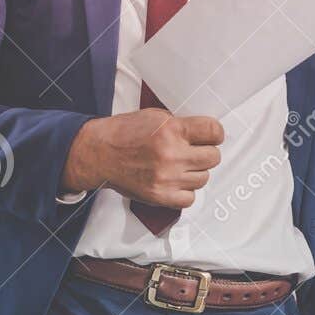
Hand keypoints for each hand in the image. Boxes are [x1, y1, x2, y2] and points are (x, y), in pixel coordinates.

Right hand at [60, 109, 222, 209]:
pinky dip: (185, 191)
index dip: (215, 133)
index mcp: (171, 130)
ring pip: (203, 178)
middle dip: (205, 152)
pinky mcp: (160, 196)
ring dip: (195, 172)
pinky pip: (190, 198)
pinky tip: (176, 181)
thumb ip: (180, 125)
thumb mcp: (154, 116)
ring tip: (180, 166)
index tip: (210, 135)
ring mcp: (167, 178)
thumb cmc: (124, 133)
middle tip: (194, 150)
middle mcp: (171, 155)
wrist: (99, 153)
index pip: (213, 132)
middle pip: (213, 157)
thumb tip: (204, 134)